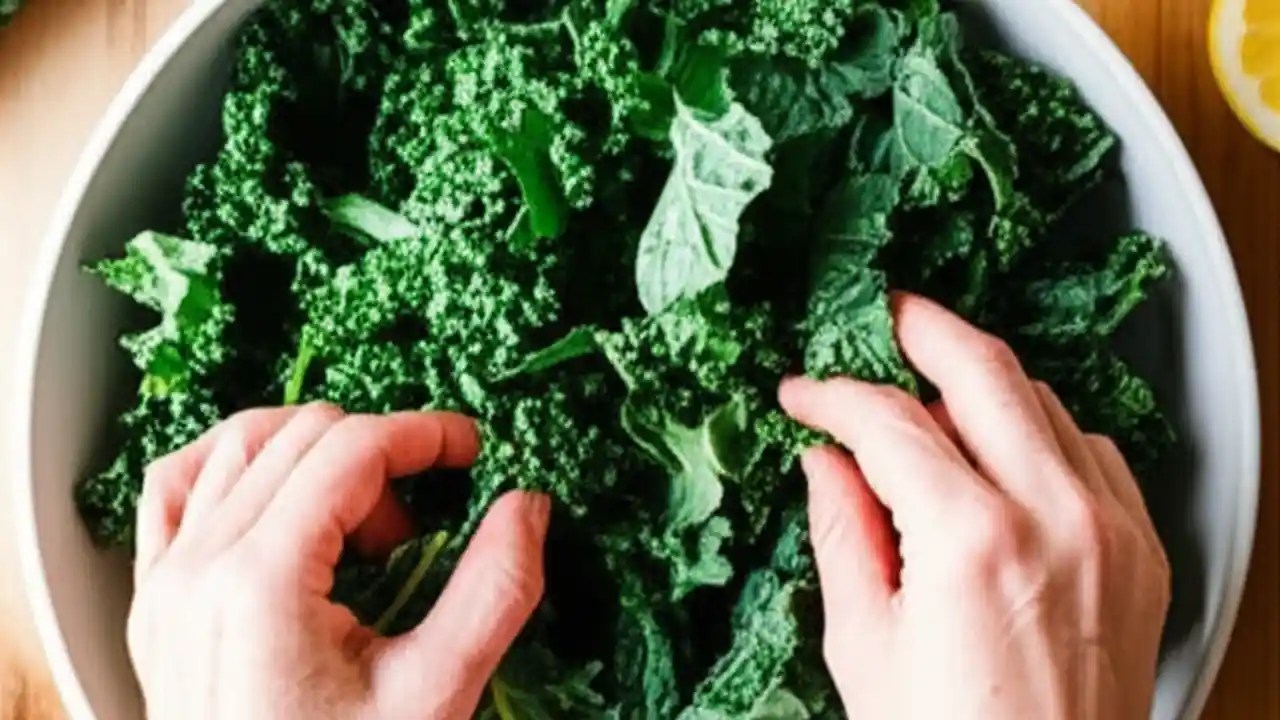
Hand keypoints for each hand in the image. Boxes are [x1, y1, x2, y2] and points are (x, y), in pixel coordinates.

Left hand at [128, 406, 549, 719]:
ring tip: (361, 526)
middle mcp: (199, 565)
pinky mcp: (153, 602)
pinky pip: (177, 489)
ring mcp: (165, 581)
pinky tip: (278, 500)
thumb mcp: (434, 697)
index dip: (422, 434)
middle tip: (421, 526)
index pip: (349, 449)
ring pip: (238, 447)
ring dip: (314, 458)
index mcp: (263, 580)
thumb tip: (528, 506)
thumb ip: (493, 591)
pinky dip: (233, 470)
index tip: (472, 451)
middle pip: (300, 437)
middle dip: (377, 454)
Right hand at [780, 293, 1170, 719]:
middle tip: (881, 319)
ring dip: (980, 383)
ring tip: (931, 399)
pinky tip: (1005, 452)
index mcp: (970, 541)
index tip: (805, 396)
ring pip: (1044, 399)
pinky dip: (1042, 432)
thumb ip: (843, 532)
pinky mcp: (1141, 552)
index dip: (833, 395)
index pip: (889, 419)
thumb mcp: (864, 644)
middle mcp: (1054, 519)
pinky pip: (1093, 450)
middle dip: (920, 327)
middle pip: (983, 366)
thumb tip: (827, 462)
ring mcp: (1110, 531)